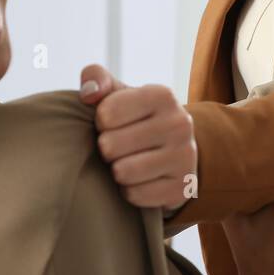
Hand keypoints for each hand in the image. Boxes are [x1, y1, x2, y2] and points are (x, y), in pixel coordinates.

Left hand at [79, 63, 196, 215]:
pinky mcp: (182, 188)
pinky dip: (130, 190)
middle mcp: (180, 123)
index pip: (106, 114)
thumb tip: (88, 93)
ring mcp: (185, 157)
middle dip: (107, 148)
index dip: (101, 122)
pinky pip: (135, 195)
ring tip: (128, 161)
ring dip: (117, 171)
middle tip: (120, 146)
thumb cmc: (135, 119)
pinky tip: (140, 179)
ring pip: (122, 172)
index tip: (113, 123)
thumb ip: (96, 79)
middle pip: (110, 146)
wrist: (174, 150)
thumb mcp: (118, 93)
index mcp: (162, 95)